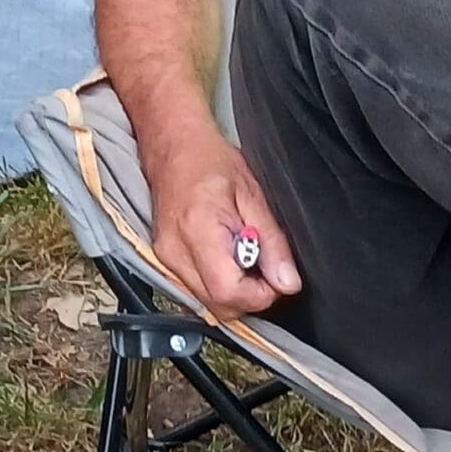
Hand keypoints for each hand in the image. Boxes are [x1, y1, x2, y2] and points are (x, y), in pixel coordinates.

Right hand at [143, 122, 301, 318]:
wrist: (172, 146)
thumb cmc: (210, 161)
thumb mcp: (254, 194)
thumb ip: (272, 242)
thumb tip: (287, 282)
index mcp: (198, 230)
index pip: (229, 292)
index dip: (260, 295)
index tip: (276, 278)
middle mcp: (175, 251)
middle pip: (218, 306)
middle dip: (250, 296)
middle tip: (264, 266)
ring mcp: (164, 258)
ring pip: (208, 303)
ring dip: (234, 291)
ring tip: (244, 257)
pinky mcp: (163, 260)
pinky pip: (196, 290)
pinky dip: (217, 282)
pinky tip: (226, 259)